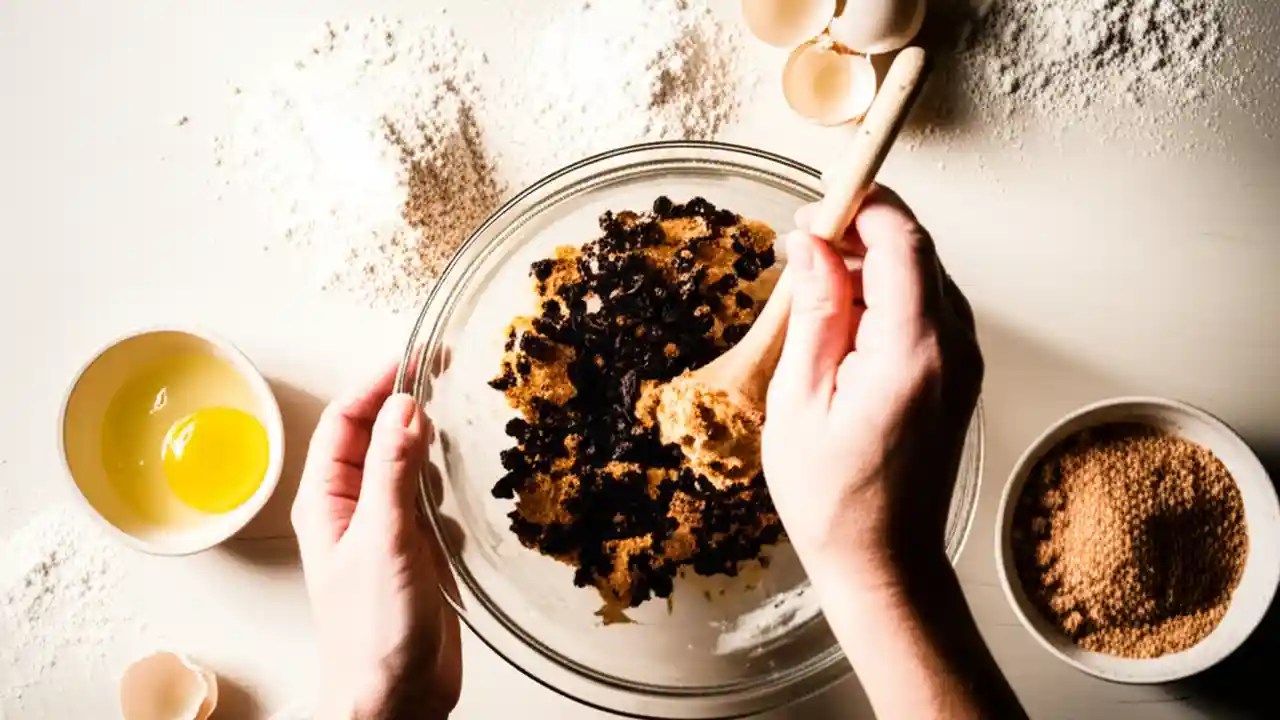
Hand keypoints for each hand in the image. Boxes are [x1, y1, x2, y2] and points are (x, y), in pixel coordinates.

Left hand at [291, 365, 460, 719]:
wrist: (395, 700)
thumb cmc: (372, 633)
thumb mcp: (384, 541)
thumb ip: (392, 472)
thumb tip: (404, 407)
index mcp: (328, 501)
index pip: (346, 420)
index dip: (378, 382)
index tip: (416, 356)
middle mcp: (355, 508)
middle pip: (377, 435)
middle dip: (408, 402)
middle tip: (448, 371)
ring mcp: (389, 530)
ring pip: (410, 465)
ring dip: (434, 442)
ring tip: (466, 415)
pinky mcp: (421, 552)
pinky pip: (437, 500)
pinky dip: (454, 483)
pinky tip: (476, 477)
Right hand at [762, 185, 981, 586]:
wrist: (881, 560)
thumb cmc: (832, 496)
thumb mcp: (800, 397)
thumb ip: (815, 310)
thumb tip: (814, 244)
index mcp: (913, 352)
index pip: (905, 241)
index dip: (863, 206)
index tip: (820, 203)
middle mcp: (953, 350)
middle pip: (918, 253)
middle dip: (863, 234)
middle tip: (805, 245)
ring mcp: (963, 365)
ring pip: (924, 279)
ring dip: (873, 267)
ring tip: (816, 290)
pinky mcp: (958, 378)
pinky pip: (928, 313)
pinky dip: (887, 299)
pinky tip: (845, 324)